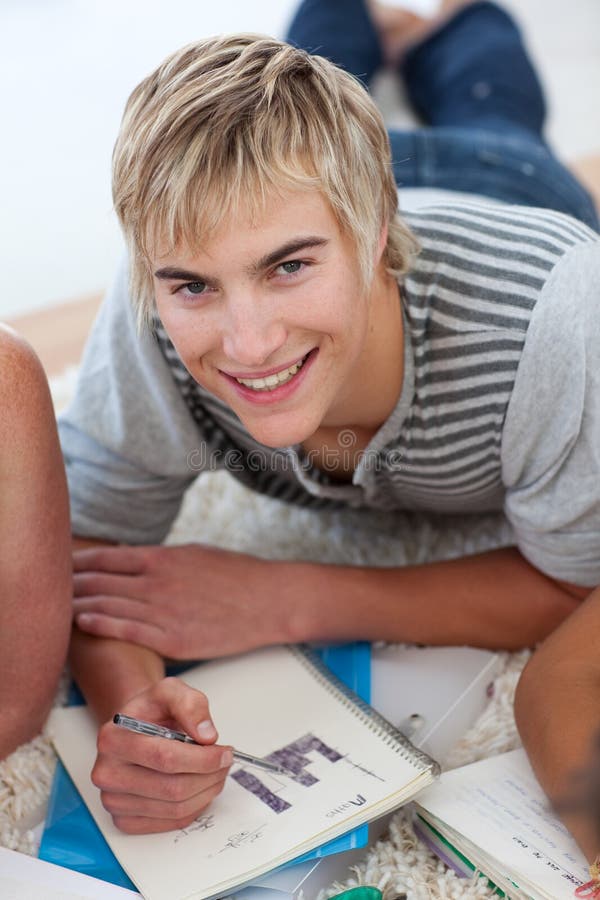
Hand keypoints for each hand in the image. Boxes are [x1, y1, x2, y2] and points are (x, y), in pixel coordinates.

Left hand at [72, 543, 294, 659]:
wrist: (270, 601)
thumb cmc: (237, 576)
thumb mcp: (195, 554)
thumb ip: (162, 559)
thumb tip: (135, 561)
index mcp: (163, 557)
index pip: (107, 557)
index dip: (80, 562)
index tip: (64, 565)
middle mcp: (157, 581)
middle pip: (100, 581)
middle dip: (73, 583)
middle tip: (53, 586)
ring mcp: (164, 610)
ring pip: (108, 605)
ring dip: (79, 604)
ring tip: (58, 606)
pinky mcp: (173, 638)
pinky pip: (127, 630)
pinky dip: (101, 624)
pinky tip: (82, 622)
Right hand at [92, 677, 230, 833]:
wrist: (135, 729)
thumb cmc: (151, 713)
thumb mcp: (170, 691)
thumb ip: (190, 705)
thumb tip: (207, 735)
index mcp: (113, 738)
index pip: (165, 757)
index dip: (202, 758)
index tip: (225, 752)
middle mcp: (107, 773)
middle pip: (172, 787)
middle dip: (209, 776)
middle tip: (225, 763)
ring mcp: (113, 801)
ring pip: (175, 808)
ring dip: (206, 792)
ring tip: (216, 773)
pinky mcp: (125, 820)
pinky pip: (171, 822)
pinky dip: (195, 807)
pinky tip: (200, 788)